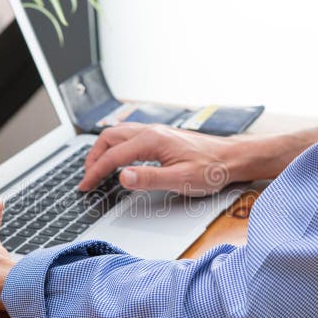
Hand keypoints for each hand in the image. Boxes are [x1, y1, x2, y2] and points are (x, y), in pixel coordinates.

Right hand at [78, 122, 317, 194]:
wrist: (232, 158)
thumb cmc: (211, 170)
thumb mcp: (180, 180)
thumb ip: (149, 179)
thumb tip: (122, 177)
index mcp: (151, 141)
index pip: (112, 156)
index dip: (94, 172)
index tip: (85, 186)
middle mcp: (150, 131)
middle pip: (108, 138)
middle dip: (92, 157)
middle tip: (86, 178)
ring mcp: (155, 131)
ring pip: (117, 134)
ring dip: (102, 150)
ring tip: (96, 168)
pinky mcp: (160, 136)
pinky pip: (128, 136)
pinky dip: (114, 146)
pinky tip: (117, 158)